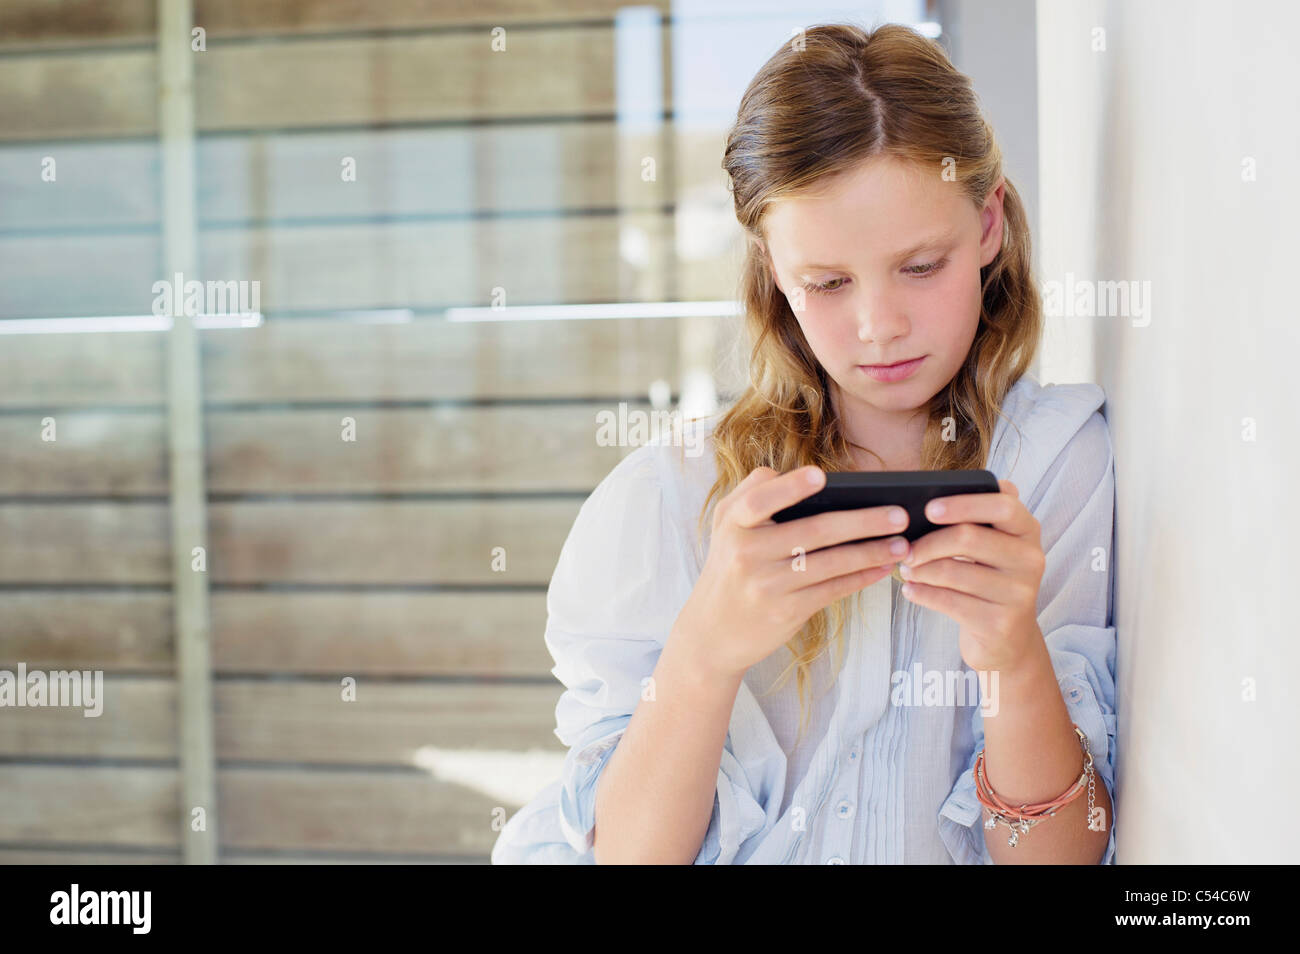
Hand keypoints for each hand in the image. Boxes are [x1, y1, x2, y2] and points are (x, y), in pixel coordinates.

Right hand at [670, 465, 912, 681]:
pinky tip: (882, 568)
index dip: (790, 488)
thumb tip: (798, 475)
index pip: (759, 500)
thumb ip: (753, 493)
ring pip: (830, 563)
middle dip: (862, 521)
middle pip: (813, 531)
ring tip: (902, 543)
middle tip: (899, 514)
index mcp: (733, 522)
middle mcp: (747, 553)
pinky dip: (861, 577)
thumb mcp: (725, 525)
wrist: (711, 630)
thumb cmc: (729, 566)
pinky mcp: (785, 611)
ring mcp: (767, 585)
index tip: (820, 477)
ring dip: (872, 552)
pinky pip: (832, 590)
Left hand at [896, 479, 1044, 674]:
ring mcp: (1017, 593)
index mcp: (1027, 530)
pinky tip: (910, 590)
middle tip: (905, 549)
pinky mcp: (999, 623)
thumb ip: (977, 517)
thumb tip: (934, 498)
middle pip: (968, 538)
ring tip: (906, 569)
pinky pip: (947, 601)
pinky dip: (921, 593)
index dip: (963, 504)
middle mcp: (1030, 560)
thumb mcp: (993, 545)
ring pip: (951, 571)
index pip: (1003, 506)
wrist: (1007, 640)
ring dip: (919, 569)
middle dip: (927, 543)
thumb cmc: (989, 580)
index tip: (929, 508)